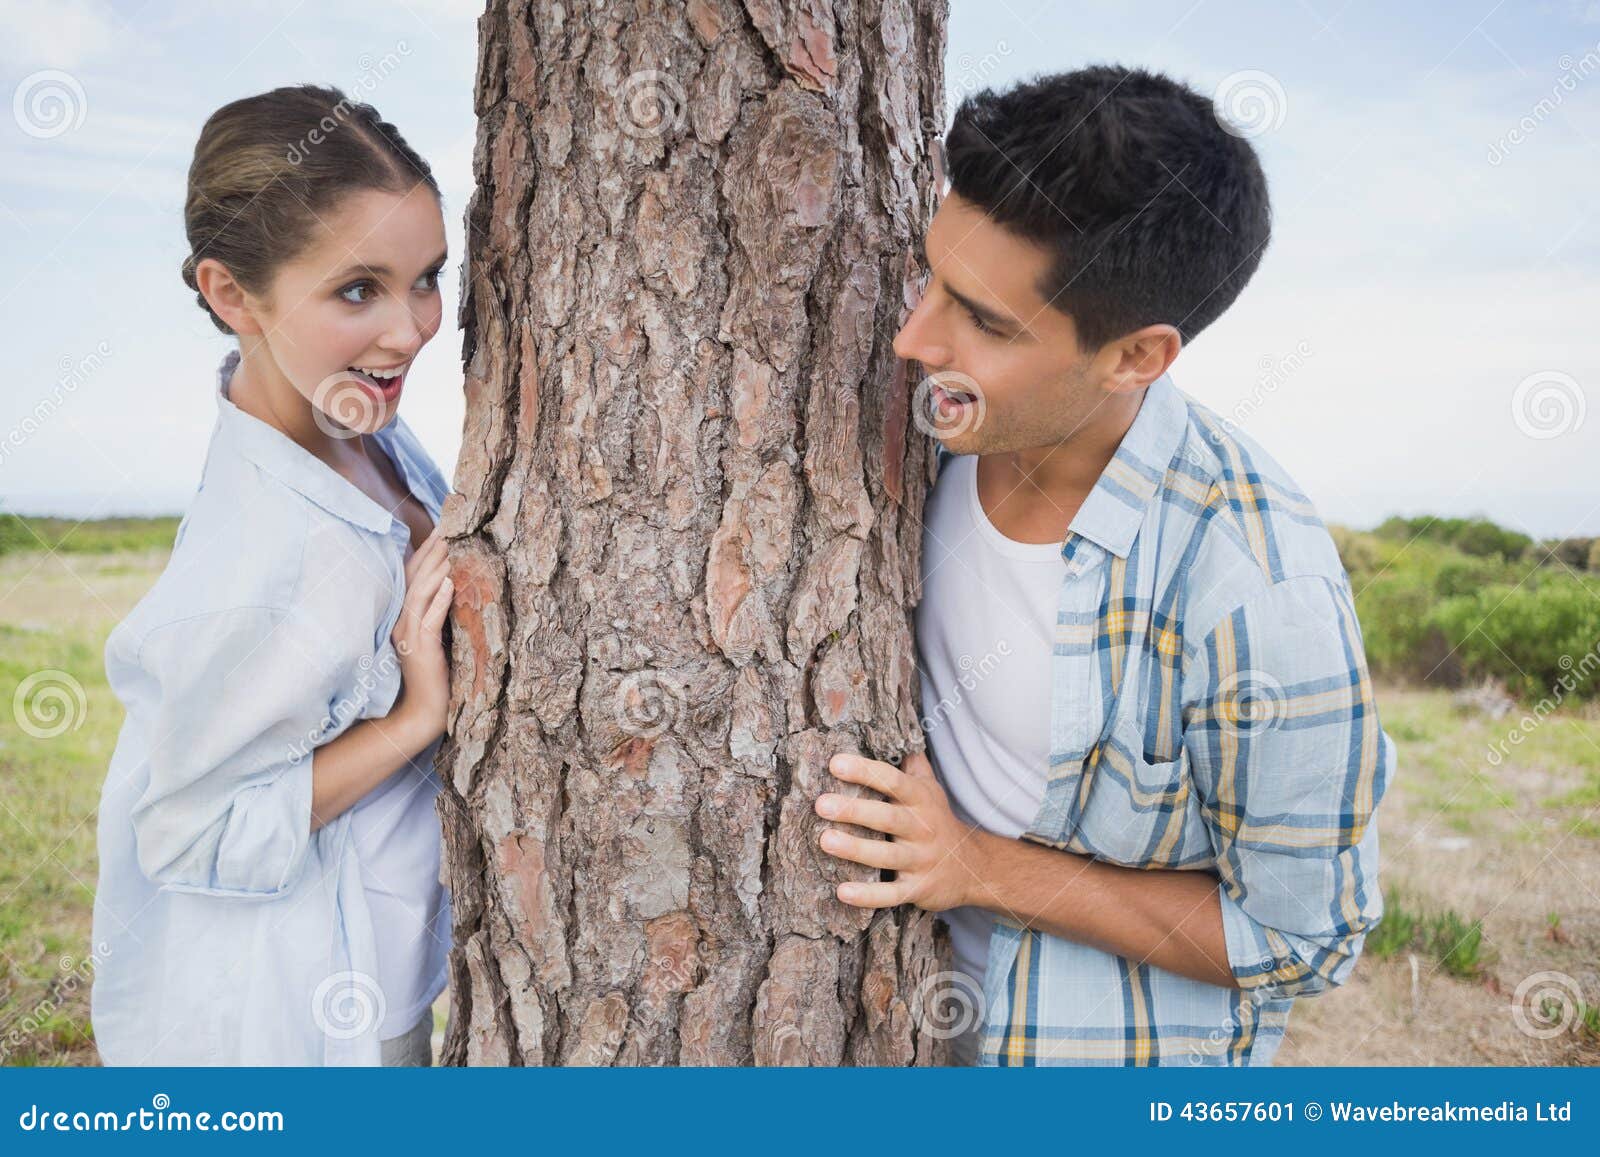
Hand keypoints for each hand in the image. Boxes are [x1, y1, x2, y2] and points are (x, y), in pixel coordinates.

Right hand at [390, 528, 452, 750]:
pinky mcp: (420, 650)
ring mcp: (408, 635)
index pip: (412, 577)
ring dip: (436, 568)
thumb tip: (460, 584)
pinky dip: (439, 599)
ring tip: (451, 545)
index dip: (426, 552)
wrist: (425, 712)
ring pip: (420, 594)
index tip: (442, 529)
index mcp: (404, 617)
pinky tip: (450, 582)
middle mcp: (401, 622)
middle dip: (431, 552)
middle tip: (448, 526)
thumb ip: (443, 613)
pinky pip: (429, 619)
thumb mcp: (440, 637)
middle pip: (414, 578)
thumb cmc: (438, 676)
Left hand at [813, 751, 988, 912]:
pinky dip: (868, 896)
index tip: (835, 763)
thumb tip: (894, 732)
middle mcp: (922, 828)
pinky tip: (843, 892)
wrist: (974, 867)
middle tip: (821, 804)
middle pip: (888, 817)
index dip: (865, 771)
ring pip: (887, 855)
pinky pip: (892, 894)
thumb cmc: (938, 821)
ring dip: (856, 849)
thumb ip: (912, 764)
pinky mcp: (918, 889)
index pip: (893, 781)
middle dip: (855, 810)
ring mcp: (921, 860)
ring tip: (825, 841)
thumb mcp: (931, 789)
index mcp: (921, 800)